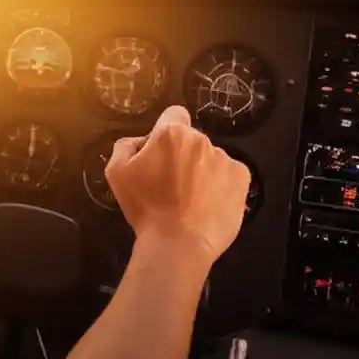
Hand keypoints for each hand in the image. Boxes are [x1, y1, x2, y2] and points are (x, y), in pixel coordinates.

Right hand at [104, 105, 250, 265]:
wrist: (178, 244)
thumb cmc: (144, 208)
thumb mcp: (116, 173)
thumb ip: (125, 145)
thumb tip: (141, 140)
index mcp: (171, 133)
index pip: (173, 114)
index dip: (165, 132)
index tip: (161, 153)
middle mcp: (201, 140)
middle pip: (191, 140)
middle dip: (182, 154)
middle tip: (172, 184)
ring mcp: (225, 159)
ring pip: (210, 158)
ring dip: (202, 170)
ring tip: (191, 200)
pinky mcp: (242, 179)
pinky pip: (229, 174)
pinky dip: (220, 184)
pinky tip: (209, 203)